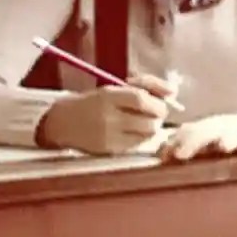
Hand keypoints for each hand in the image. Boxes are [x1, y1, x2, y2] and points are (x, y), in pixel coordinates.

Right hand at [36, 74, 175, 154]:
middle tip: (154, 113)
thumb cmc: (93, 102)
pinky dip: (142, 137)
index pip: (140, 99)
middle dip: (158, 116)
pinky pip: (138, 144)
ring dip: (152, 127)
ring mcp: (108, 136)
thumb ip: (145, 86)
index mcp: (108, 96)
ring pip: (148, 134)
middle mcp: (108, 117)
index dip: (158, 101)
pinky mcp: (110, 150)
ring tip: (142, 121)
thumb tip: (174, 91)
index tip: (161, 102)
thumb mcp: (114, 87)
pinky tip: (132, 132)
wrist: (61, 123)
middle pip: (149, 121)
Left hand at [155, 104, 236, 163]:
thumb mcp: (213, 137)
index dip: (175, 142)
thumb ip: (190, 144)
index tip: (161, 157)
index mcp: (211, 127)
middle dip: (194, 141)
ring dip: (230, 138)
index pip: (189, 131)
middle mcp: (227, 126)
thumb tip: (159, 154)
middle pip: (209, 130)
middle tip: (179, 155)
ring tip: (222, 146)